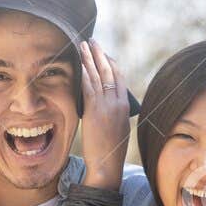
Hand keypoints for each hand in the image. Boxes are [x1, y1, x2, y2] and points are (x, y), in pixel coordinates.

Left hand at [77, 40, 129, 190]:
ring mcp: (107, 106)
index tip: (104, 53)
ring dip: (90, 58)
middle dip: (101, 54)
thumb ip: (113, 112)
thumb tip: (104, 102)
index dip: (111, 62)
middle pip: (110, 71)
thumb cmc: (111, 151)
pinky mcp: (95, 111)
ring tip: (84, 45)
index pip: (119, 77)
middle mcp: (118, 103)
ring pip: (99, 75)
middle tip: (93, 41)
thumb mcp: (118, 128)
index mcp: (125, 106)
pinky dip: (85, 73)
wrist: (107, 165)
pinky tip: (80, 63)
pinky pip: (89, 87)